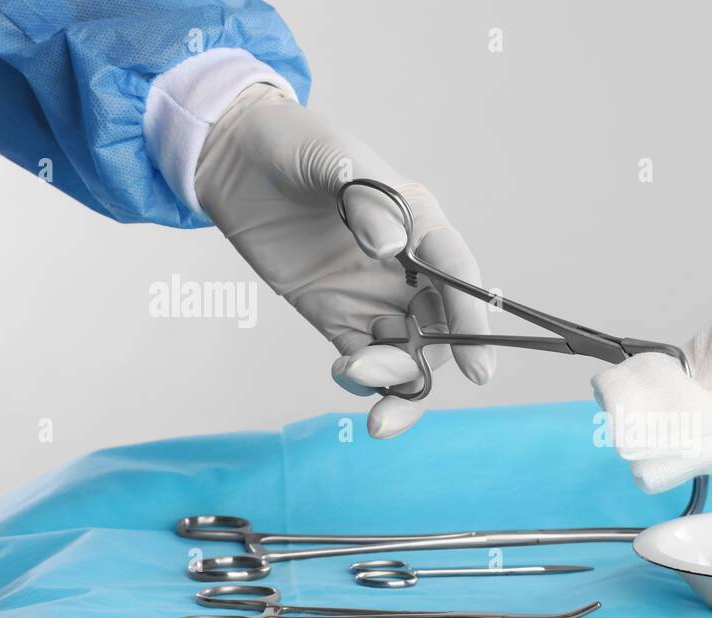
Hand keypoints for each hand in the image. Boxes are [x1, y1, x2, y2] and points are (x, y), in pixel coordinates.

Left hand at [194, 84, 494, 437]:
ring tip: (354, 376)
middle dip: (423, 361)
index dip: (472, 321)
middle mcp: (407, 268)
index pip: (458, 277)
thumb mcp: (331, 156)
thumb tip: (390, 247)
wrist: (233, 155)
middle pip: (439, 330)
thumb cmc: (294, 145)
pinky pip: (364, 360)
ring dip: (394, 379)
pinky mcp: (338, 316)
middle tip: (385, 375)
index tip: (479, 368)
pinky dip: (362, 378)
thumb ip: (364, 200)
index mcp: (420, 225)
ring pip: (406, 354)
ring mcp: (374, 297)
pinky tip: (344, 373)